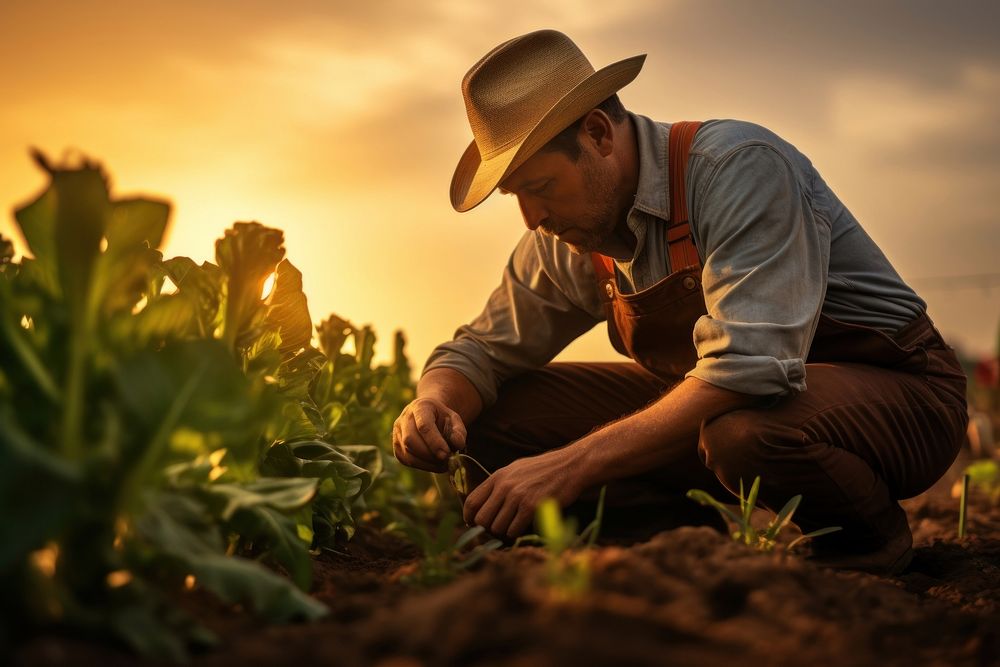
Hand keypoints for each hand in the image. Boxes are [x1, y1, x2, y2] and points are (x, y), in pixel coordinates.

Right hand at [392, 397, 467, 472]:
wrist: (428, 416)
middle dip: (430, 455)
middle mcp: (404, 419)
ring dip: (427, 463)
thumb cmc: (442, 419)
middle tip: (447, 461)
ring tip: (444, 464)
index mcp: (420, 407)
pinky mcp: (397, 447)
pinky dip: (423, 466)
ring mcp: (397, 433)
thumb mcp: (454, 419)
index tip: (446, 454)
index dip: (434, 442)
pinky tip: (434, 464)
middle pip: (411, 440)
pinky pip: (406, 460)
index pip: (423, 425)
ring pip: (407, 453)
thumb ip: (459, 431)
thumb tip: (457, 444)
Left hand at [463, 448, 584, 538]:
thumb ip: (500, 485)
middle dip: (488, 528)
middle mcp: (504, 486)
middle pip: (482, 519)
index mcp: (498, 476)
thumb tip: (483, 504)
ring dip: (504, 532)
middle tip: (498, 529)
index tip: (473, 524)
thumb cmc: (544, 470)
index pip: (472, 501)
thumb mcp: (516, 470)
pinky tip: (524, 526)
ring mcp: (517, 496)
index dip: (469, 517)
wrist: (570, 465)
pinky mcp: (531, 506)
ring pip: (497, 527)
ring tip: (514, 527)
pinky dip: (517, 533)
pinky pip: (514, 530)